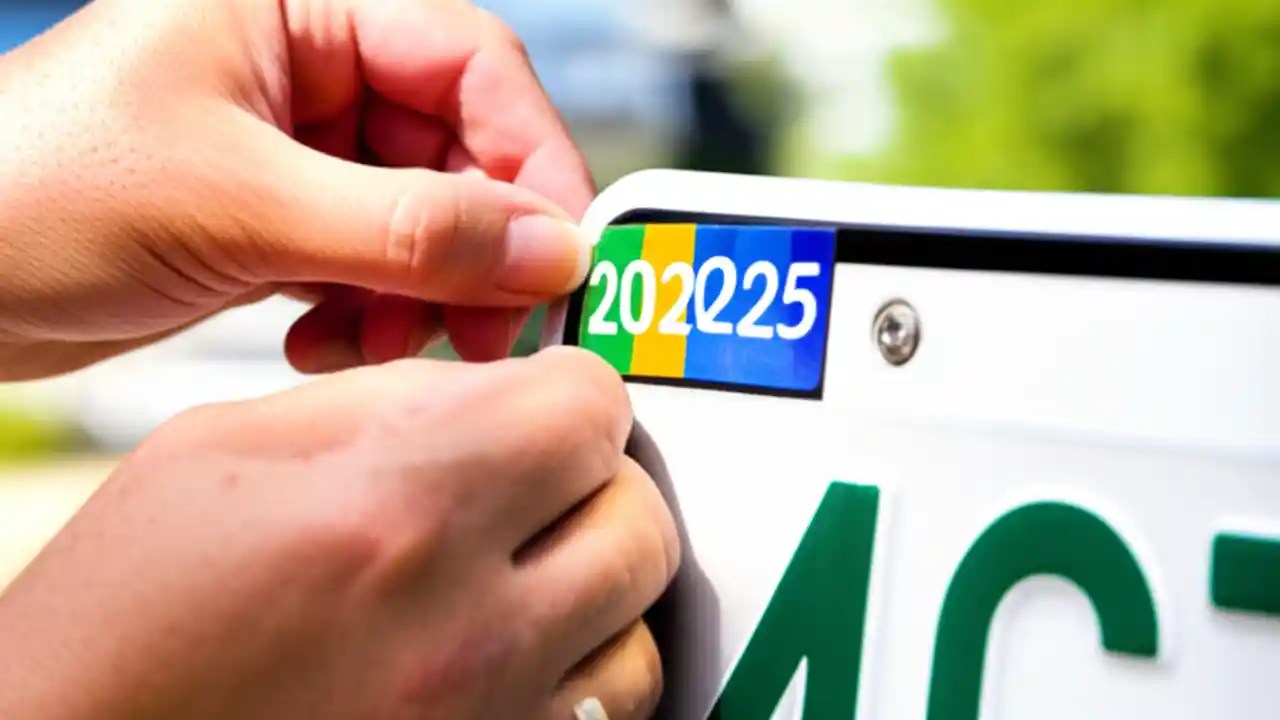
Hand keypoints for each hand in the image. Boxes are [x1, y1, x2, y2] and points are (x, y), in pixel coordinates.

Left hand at [0, 0, 595, 379]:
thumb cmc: (28, 191)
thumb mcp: (239, 203)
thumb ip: (408, 227)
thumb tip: (544, 248)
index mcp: (297, 5)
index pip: (468, 62)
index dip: (528, 157)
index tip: (557, 252)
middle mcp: (306, 67)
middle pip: (459, 149)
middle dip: (475, 247)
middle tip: (487, 327)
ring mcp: (297, 148)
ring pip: (425, 218)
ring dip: (422, 293)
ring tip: (376, 342)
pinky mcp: (282, 219)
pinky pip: (376, 264)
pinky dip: (372, 313)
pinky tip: (323, 344)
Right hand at [0, 348, 678, 719]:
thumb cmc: (121, 623)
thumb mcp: (224, 451)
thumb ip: (387, 404)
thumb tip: (495, 386)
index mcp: (396, 510)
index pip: (589, 409)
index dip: (569, 392)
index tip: (543, 404)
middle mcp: (462, 630)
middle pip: (638, 516)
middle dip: (594, 483)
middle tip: (536, 485)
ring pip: (640, 627)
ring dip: (600, 584)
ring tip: (527, 572)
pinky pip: (605, 715)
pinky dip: (584, 669)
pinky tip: (516, 647)